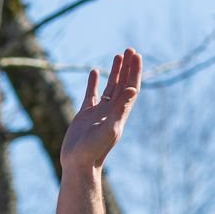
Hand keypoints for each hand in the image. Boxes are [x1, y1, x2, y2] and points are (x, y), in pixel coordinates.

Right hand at [60, 48, 140, 174]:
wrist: (78, 163)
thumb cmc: (94, 150)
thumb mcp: (109, 128)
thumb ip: (120, 109)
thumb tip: (132, 89)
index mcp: (120, 113)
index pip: (131, 87)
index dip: (135, 71)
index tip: (136, 56)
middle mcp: (111, 110)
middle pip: (123, 84)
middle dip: (127, 67)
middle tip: (129, 49)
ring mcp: (98, 112)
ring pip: (109, 86)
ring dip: (114, 71)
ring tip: (118, 56)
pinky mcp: (85, 114)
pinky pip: (91, 94)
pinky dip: (93, 82)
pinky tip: (94, 71)